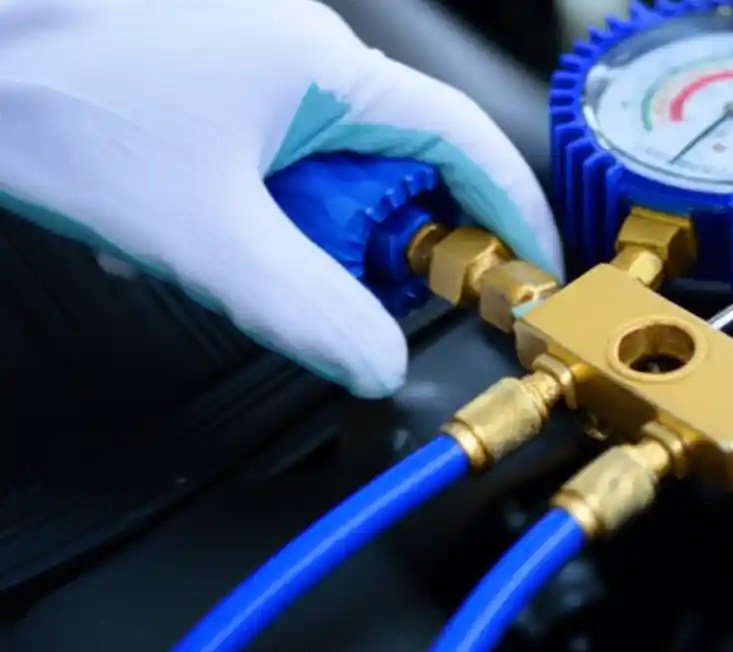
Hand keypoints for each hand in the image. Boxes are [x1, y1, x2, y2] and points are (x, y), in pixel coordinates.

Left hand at [0, 0, 559, 397]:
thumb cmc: (48, 92)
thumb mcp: (197, 233)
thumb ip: (303, 309)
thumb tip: (379, 365)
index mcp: (324, 68)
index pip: (464, 140)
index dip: (513, 211)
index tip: (531, 270)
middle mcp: (296, 52)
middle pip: (387, 172)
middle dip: (356, 246)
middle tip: (322, 292)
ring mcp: (246, 63)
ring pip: (312, 178)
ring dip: (276, 239)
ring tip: (204, 257)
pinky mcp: (202, 84)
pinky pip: (258, 166)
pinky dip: (233, 217)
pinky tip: (169, 235)